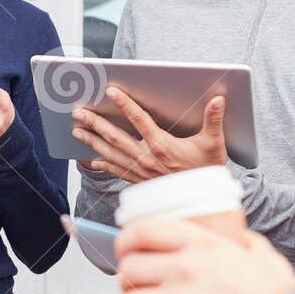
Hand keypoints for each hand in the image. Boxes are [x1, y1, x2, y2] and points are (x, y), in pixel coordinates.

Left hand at [75, 88, 227, 182]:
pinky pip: (115, 171)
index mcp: (163, 146)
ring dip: (92, 141)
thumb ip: (214, 120)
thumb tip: (219, 100)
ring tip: (76, 130)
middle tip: (78, 112)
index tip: (111, 92)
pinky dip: (100, 165)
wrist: (203, 201)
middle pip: (116, 137)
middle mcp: (147, 159)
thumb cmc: (207, 170)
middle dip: (95, 123)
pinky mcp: (138, 181)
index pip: (139, 120)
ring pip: (110, 154)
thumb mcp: (214, 144)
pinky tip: (88, 159)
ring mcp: (140, 171)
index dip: (125, 104)